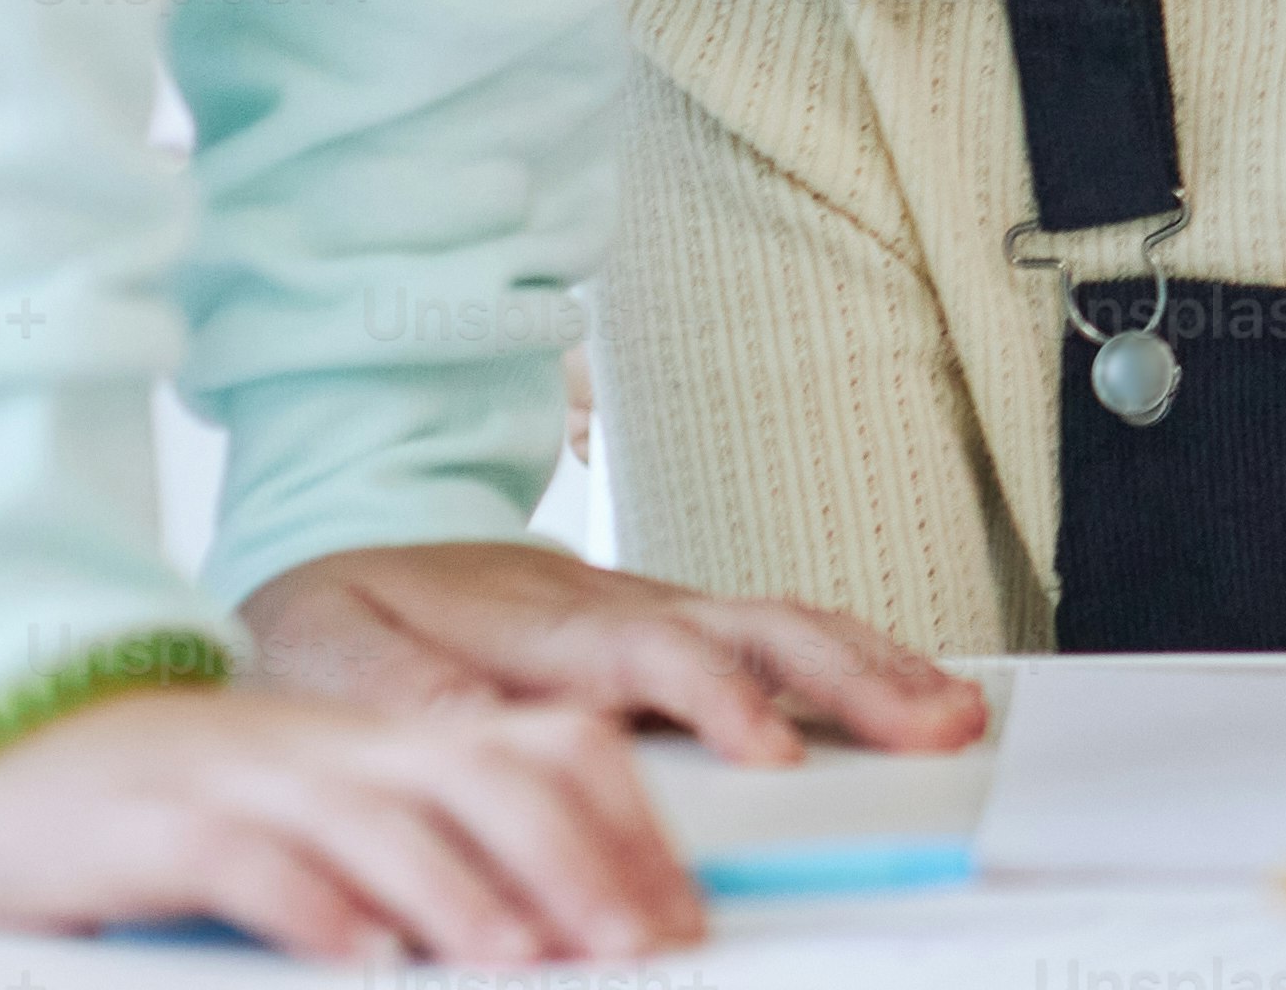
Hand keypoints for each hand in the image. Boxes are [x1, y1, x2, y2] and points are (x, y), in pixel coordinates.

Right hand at [0, 676, 697, 962]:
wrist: (22, 749)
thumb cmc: (194, 797)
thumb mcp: (335, 807)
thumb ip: (436, 844)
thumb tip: (559, 923)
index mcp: (403, 739)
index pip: (555, 753)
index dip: (631, 830)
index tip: (679, 914)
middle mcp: (348, 748)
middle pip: (498, 780)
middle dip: (583, 865)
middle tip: (638, 946)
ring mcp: (256, 778)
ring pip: (388, 820)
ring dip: (467, 893)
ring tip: (525, 957)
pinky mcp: (160, 826)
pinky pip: (250, 860)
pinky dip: (313, 908)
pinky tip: (360, 959)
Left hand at [242, 540, 986, 763]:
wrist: (350, 529)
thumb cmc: (342, 600)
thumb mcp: (331, 648)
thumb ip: (405, 693)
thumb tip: (476, 733)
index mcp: (545, 621)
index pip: (657, 654)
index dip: (721, 701)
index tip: (774, 756)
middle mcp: (621, 603)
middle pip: (762, 627)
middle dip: (858, 679)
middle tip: (934, 726)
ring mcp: (655, 605)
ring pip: (789, 622)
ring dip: (879, 667)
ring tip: (954, 712)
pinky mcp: (667, 622)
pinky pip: (779, 630)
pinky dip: (856, 655)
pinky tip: (905, 686)